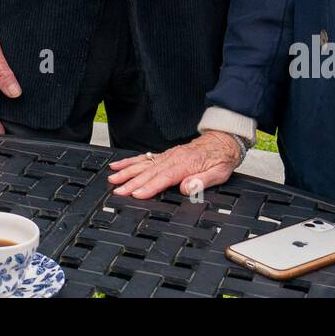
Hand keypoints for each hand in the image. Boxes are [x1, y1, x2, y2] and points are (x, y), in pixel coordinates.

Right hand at [105, 132, 240, 198]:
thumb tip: (186, 188)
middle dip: (131, 182)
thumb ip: (202, 181)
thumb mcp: (219, 173)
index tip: (136, 194)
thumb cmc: (221, 159)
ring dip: (126, 172)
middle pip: (149, 172)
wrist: (222, 141)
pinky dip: (130, 162)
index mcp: (186, 165)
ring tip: (112, 178)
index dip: (149, 187)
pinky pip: (144, 158)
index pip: (164, 178)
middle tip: (117, 191)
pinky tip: (119, 165)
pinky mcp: (164, 155)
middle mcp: (173, 158)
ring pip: (143, 164)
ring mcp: (167, 155)